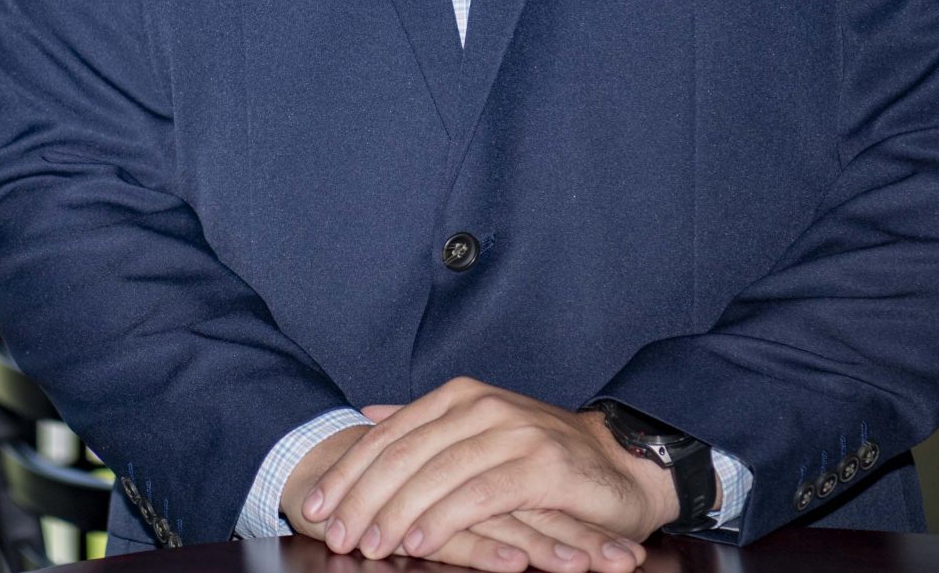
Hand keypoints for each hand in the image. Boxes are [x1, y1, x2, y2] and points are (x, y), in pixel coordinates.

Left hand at [297, 381, 677, 567]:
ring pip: (435, 476)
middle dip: (361, 498)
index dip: (348, 473)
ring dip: (395, 515)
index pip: (388, 436)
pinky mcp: (540, 466)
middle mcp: (480, 405)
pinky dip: (443, 521)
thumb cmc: (542, 456)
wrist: (622, 465)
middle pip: (403, 455)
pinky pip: (479, 496)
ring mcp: (512, 432)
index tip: (316, 506)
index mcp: (457, 396)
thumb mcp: (477, 431)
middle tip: (332, 533)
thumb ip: (424, 423)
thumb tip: (368, 414)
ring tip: (367, 544)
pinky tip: (419, 543)